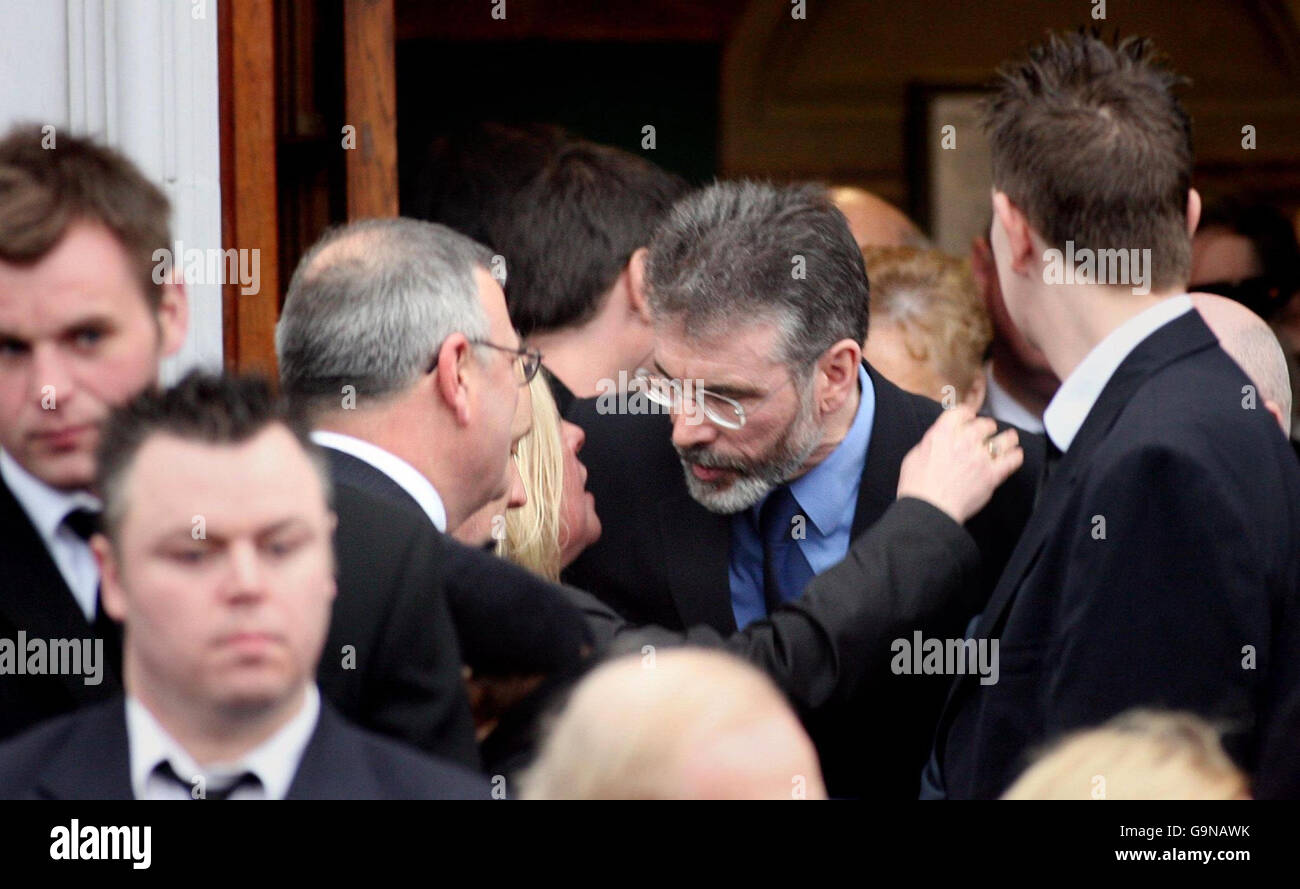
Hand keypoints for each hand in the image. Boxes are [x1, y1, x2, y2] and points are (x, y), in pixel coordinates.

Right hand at [897, 406, 1023, 523]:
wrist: (929, 509)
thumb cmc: (916, 487)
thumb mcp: (914, 457)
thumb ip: (930, 444)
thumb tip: (938, 442)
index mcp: (942, 433)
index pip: (960, 412)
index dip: (966, 413)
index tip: (969, 416)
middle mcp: (964, 440)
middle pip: (984, 423)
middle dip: (986, 426)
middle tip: (987, 430)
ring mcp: (980, 457)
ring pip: (1003, 439)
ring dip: (1007, 438)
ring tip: (1010, 438)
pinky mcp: (992, 475)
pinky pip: (1011, 461)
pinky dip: (1015, 456)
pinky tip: (1016, 454)